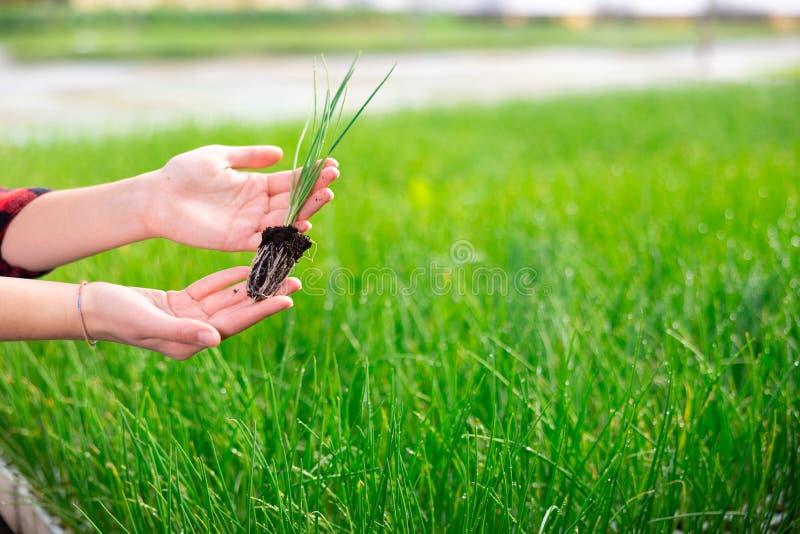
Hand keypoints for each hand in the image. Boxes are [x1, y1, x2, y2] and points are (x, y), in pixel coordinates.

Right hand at [84, 266, 298, 359]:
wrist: (90, 308)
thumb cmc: (116, 318)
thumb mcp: (149, 323)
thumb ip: (183, 331)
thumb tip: (217, 339)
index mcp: (192, 342)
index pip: (235, 324)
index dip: (262, 310)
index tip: (288, 298)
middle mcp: (196, 332)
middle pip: (239, 312)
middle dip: (267, 296)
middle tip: (295, 281)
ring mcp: (190, 317)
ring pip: (228, 299)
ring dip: (252, 285)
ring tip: (278, 271)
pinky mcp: (181, 303)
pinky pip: (211, 289)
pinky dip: (228, 279)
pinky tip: (247, 267)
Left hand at [144, 145, 338, 250]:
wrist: (157, 197)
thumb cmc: (184, 174)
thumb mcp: (219, 157)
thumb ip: (249, 157)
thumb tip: (280, 153)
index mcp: (256, 185)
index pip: (290, 181)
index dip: (311, 174)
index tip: (332, 166)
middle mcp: (257, 206)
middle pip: (293, 201)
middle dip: (315, 192)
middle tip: (333, 181)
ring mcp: (249, 225)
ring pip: (284, 220)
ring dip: (306, 211)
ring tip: (325, 198)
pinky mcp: (236, 241)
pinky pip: (265, 241)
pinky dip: (282, 236)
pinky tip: (300, 226)